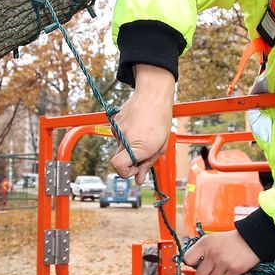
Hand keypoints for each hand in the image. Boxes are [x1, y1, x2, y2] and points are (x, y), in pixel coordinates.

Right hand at [110, 64, 173, 183]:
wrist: (153, 94)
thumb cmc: (160, 119)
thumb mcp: (160, 146)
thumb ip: (147, 164)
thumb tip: (139, 179)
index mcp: (140, 147)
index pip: (118, 167)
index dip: (125, 173)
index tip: (135, 169)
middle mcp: (126, 139)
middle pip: (118, 161)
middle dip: (129, 162)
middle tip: (142, 154)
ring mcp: (118, 129)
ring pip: (119, 148)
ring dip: (129, 147)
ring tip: (143, 134)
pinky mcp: (114, 122)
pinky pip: (118, 136)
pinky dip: (126, 136)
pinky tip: (137, 126)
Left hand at [183, 232, 260, 274]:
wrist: (251, 239)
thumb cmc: (230, 240)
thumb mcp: (212, 239)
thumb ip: (201, 249)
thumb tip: (191, 263)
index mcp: (205, 243)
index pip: (188, 259)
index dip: (192, 263)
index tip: (196, 263)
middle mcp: (212, 253)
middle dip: (205, 273)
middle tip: (211, 268)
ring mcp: (223, 262)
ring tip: (223, 267)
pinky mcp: (234, 269)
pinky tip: (230, 268)